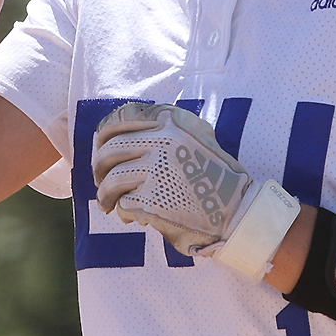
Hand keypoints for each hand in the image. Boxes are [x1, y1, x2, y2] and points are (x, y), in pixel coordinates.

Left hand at [91, 103, 255, 255]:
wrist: (237, 212)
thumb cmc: (214, 177)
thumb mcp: (194, 137)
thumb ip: (162, 129)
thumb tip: (113, 134)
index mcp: (171, 121)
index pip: (120, 119)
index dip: (103, 135)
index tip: (101, 149)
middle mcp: (163, 140)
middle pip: (109, 151)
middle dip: (99, 169)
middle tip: (101, 181)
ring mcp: (156, 169)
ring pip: (111, 179)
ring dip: (106, 195)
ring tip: (109, 205)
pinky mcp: (152, 199)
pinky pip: (122, 204)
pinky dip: (124, 212)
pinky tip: (135, 216)